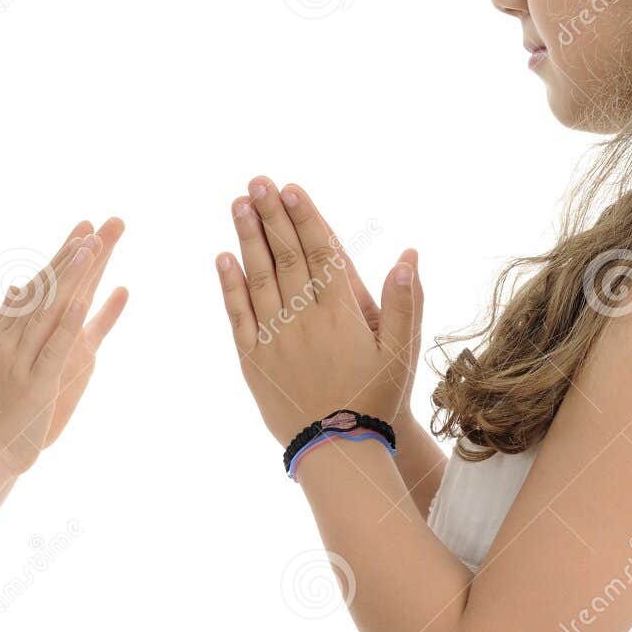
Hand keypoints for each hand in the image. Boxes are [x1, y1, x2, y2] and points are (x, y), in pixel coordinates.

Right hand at [0, 219, 125, 476]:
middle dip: (71, 257)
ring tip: (91, 248)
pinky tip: (79, 301)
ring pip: (47, 312)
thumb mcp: (1, 360)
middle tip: (95, 227)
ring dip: (69, 278)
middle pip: (43, 291)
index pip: (36, 288)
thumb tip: (13, 286)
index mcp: (5, 336)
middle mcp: (10, 342)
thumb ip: (9, 324)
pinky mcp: (35, 386)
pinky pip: (52, 350)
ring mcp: (21, 362)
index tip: (82, 231)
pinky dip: (64, 324)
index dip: (60, 258)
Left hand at [215, 177, 419, 445]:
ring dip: (247, 238)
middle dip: (271, 215)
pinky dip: (229, 285)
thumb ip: (406, 302)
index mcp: (339, 313)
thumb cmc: (375, 400)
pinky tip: (223, 258)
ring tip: (239, 204)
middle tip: (257, 180)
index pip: (319, 252)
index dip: (304, 218)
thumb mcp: (401, 353)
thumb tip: (408, 255)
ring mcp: (274, 337)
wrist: (337, 450)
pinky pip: (238, 314)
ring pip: (258, 277)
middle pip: (285, 256)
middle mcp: (303, 318)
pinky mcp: (253, 359)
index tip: (290, 188)